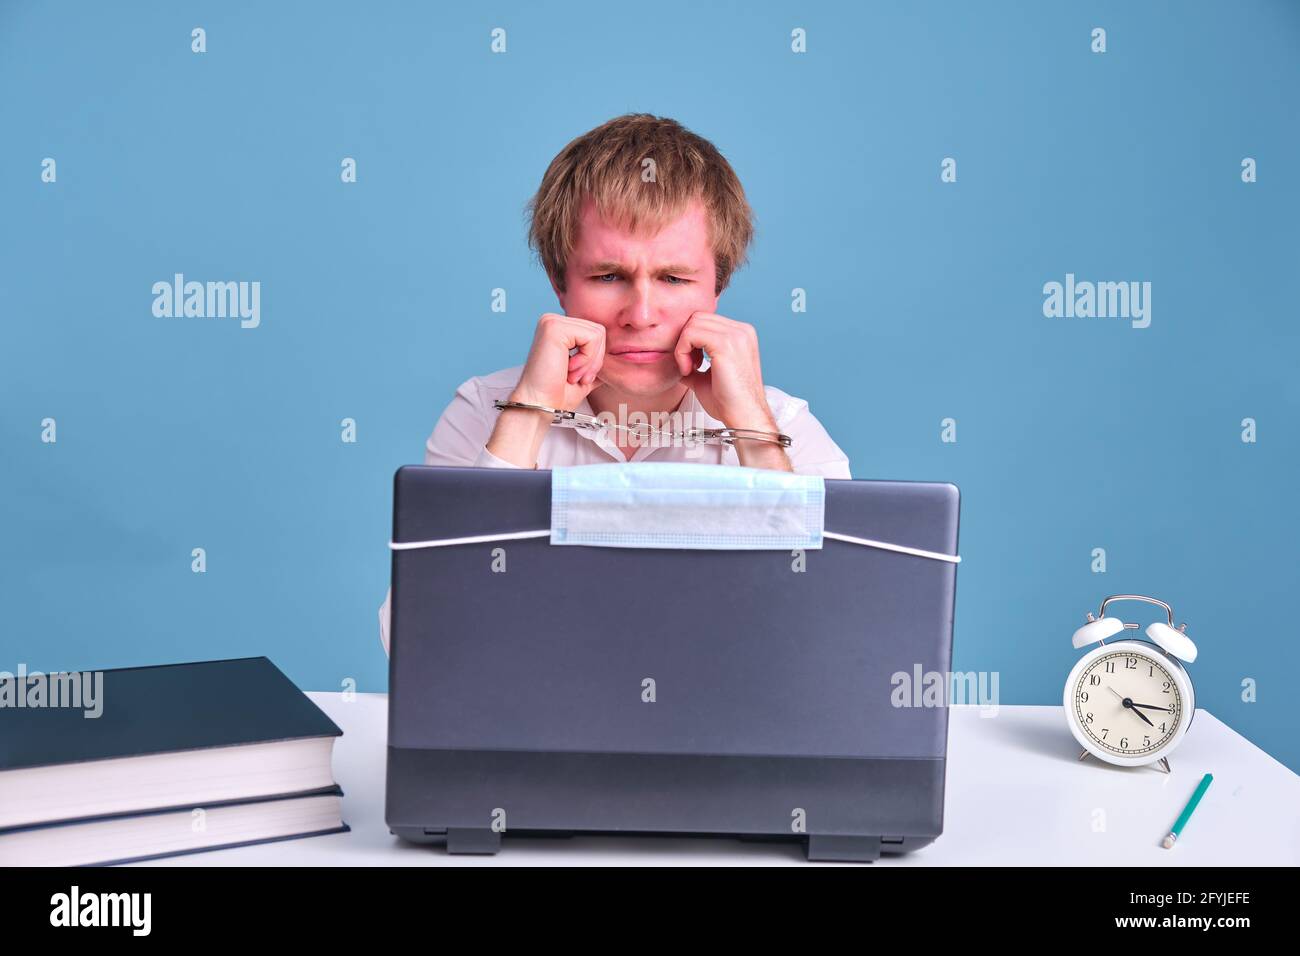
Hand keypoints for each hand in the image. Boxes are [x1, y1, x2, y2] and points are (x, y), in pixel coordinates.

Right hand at [509, 312, 606, 409]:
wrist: (540, 405)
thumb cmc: (556, 394)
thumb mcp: (584, 374)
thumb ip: (596, 362)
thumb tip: (617, 357)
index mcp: (558, 329)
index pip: (596, 333)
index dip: (596, 358)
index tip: (581, 377)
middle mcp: (552, 320)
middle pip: (599, 331)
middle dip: (595, 360)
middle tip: (579, 378)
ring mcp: (552, 322)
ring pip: (598, 334)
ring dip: (591, 362)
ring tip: (573, 375)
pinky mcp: (554, 328)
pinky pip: (592, 337)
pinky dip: (586, 359)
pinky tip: (569, 370)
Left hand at [671, 312, 775, 430]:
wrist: (744, 417)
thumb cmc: (729, 402)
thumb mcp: (707, 377)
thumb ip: (694, 363)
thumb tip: (677, 360)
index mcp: (741, 335)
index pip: (705, 320)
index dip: (691, 340)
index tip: (691, 364)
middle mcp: (742, 330)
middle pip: (697, 317)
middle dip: (685, 340)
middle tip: (687, 366)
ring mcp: (736, 335)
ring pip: (693, 323)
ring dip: (682, 346)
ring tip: (688, 369)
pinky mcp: (726, 344)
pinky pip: (691, 334)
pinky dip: (682, 351)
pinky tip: (688, 370)